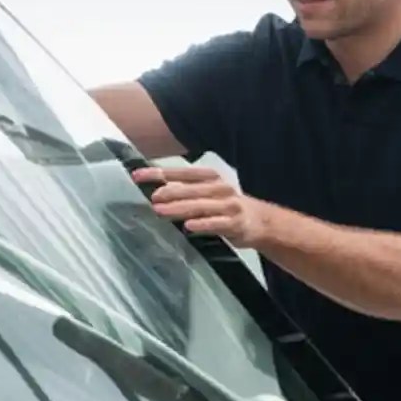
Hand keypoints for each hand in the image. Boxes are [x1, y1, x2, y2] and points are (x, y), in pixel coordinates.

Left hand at [132, 166, 267, 247]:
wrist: (262, 221)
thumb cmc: (228, 206)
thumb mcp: (208, 193)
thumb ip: (185, 191)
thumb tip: (157, 189)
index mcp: (210, 177)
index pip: (181, 173)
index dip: (159, 173)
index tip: (138, 175)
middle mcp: (219, 188)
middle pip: (189, 189)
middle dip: (169, 192)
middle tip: (151, 197)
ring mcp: (228, 205)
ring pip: (200, 206)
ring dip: (179, 208)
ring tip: (160, 210)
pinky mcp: (235, 223)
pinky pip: (216, 223)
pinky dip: (203, 225)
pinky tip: (188, 227)